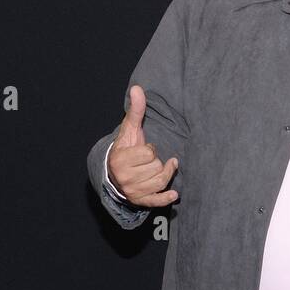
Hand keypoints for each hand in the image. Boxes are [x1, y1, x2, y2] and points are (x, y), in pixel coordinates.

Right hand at [107, 84, 179, 208]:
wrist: (114, 174)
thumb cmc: (126, 149)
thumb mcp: (129, 130)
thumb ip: (135, 110)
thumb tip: (137, 88)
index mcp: (121, 159)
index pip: (149, 153)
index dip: (150, 149)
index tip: (145, 150)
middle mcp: (125, 177)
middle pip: (156, 167)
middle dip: (156, 162)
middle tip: (149, 161)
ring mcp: (133, 191)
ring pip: (160, 181)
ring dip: (165, 173)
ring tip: (164, 167)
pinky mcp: (140, 201)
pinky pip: (156, 201)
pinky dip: (166, 198)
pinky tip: (174, 194)